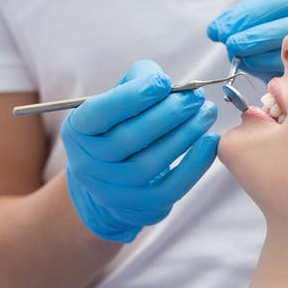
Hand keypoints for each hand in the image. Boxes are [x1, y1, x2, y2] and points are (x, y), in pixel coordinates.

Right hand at [61, 60, 218, 242]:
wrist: (111, 183)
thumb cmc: (117, 130)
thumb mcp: (114, 102)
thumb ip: (135, 83)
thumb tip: (160, 81)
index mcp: (77, 131)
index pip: (101, 112)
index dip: (134, 96)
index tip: (164, 82)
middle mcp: (89, 164)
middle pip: (130, 138)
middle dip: (168, 114)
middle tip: (196, 98)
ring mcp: (114, 190)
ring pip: (152, 163)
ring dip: (185, 135)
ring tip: (206, 114)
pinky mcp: (141, 206)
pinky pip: (172, 187)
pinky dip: (195, 165)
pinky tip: (210, 142)